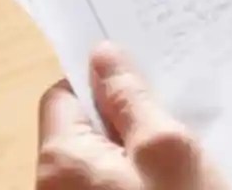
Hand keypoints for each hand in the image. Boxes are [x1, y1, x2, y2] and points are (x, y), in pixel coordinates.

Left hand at [36, 43, 225, 189]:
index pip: (62, 95)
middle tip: (170, 110)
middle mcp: (55, 183)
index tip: (143, 76)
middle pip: (82, 125)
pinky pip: (112, 178)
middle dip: (124, 111)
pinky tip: (174, 174)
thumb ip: (131, 99)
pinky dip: (138, 170)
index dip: (99, 80)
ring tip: (177, 145)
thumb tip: (103, 54)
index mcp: (61, 159)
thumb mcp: (166, 148)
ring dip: (136, 143)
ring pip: (101, 153)